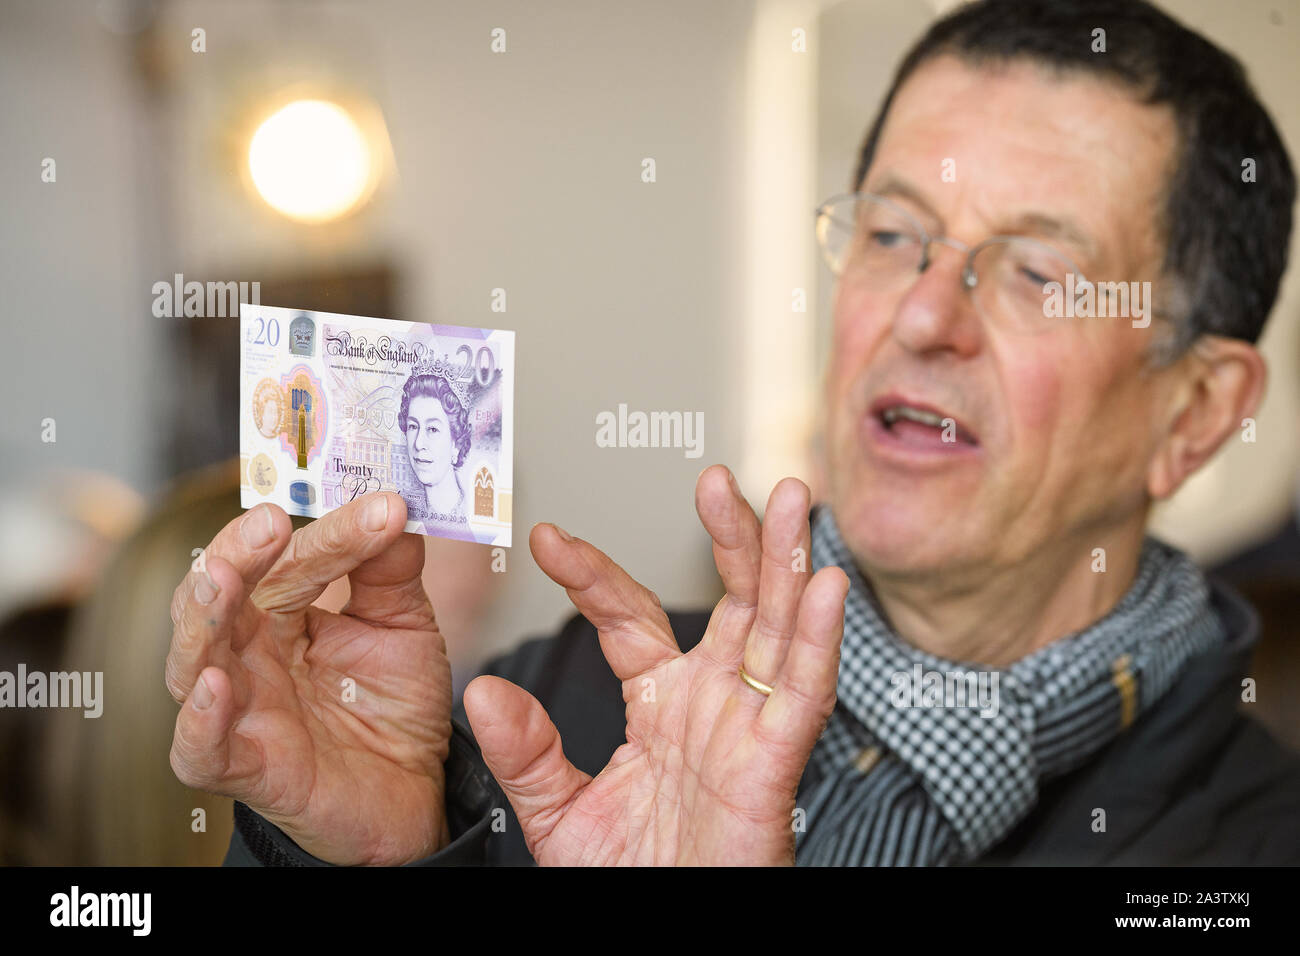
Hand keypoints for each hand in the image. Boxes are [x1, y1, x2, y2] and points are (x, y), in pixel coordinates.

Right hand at [165, 492, 452, 865]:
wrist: (411, 792)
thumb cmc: (391, 705)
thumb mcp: (404, 628)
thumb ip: (392, 572)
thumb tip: (395, 509)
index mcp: (281, 611)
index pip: (290, 559)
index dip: (333, 532)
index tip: (386, 509)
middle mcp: (248, 653)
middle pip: (219, 593)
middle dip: (238, 553)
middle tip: (271, 521)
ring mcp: (239, 709)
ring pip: (192, 659)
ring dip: (202, 617)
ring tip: (221, 578)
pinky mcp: (242, 768)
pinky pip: (199, 747)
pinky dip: (198, 718)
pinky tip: (215, 687)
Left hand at [464, 466, 847, 864]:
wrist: (665, 931)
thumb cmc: (631, 882)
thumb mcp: (560, 813)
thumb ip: (527, 752)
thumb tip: (481, 693)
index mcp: (661, 704)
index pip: (629, 619)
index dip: (594, 575)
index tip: (550, 539)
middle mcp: (712, 702)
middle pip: (730, 600)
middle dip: (731, 537)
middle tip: (716, 479)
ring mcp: (747, 726)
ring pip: (776, 628)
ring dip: (787, 562)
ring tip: (792, 498)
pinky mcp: (776, 765)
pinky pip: (803, 695)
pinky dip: (817, 640)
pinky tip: (822, 586)